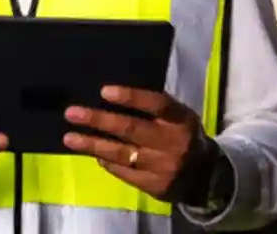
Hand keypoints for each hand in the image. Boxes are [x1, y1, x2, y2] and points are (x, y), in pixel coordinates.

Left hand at [62, 86, 217, 203]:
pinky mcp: (156, 186)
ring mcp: (164, 166)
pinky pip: (124, 172)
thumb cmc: (183, 136)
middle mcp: (173, 143)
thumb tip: (109, 96)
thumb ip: (153, 108)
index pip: (157, 104)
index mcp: (180, 120)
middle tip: (72, 113)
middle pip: (131, 129)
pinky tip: (93, 154)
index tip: (104, 91)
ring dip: (92, 144)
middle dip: (99, 120)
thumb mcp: (178, 118)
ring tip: (70, 138)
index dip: (131, 97)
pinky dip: (107, 161)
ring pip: (122, 153)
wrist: (207, 177)